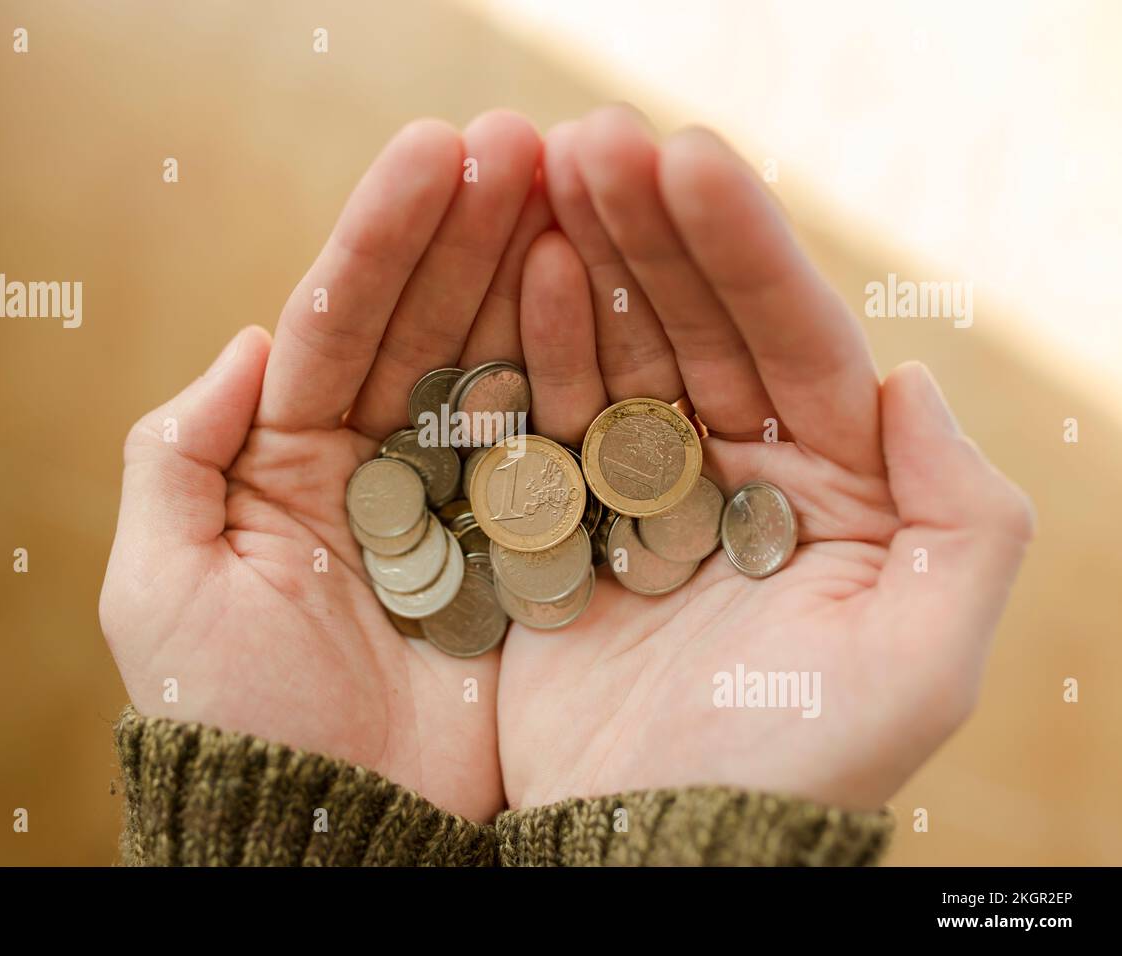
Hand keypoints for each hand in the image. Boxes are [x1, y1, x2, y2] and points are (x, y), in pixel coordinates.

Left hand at [99, 112, 547, 822]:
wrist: (335, 836)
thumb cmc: (233, 720)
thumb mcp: (161, 585)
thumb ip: (178, 456)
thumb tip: (243, 342)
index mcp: (289, 461)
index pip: (338, 324)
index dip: (384, 237)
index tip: (437, 152)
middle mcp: (380, 468)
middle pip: (427, 327)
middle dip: (470, 232)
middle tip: (526, 140)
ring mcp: (464, 507)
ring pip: (497, 368)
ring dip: (531, 275)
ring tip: (575, 184)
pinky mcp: (531, 555)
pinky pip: (557, 451)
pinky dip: (580, 377)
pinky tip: (606, 296)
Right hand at [496, 107, 1033, 810]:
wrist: (653, 849)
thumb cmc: (792, 768)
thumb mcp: (920, 663)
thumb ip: (961, 520)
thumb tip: (914, 385)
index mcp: (832, 489)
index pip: (793, 341)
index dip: (743, 248)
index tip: (686, 156)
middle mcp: (737, 474)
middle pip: (698, 326)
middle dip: (651, 227)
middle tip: (592, 135)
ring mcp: (643, 492)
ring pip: (621, 352)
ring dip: (589, 260)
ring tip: (544, 172)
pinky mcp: (564, 520)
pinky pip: (550, 415)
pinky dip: (538, 345)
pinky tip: (526, 274)